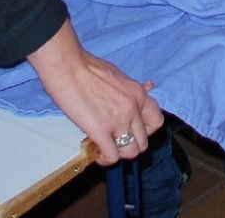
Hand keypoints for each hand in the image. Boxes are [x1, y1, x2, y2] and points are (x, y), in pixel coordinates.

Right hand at [27, 21, 162, 165]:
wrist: (67, 65)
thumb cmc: (85, 67)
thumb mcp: (117, 76)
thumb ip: (126, 92)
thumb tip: (131, 98)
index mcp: (138, 93)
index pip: (157, 120)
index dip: (146, 131)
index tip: (133, 132)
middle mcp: (133, 107)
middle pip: (144, 142)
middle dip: (130, 145)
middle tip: (116, 142)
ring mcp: (118, 120)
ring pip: (131, 152)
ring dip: (119, 154)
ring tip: (106, 150)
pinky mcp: (100, 130)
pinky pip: (112, 155)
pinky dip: (105, 159)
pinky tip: (96, 153)